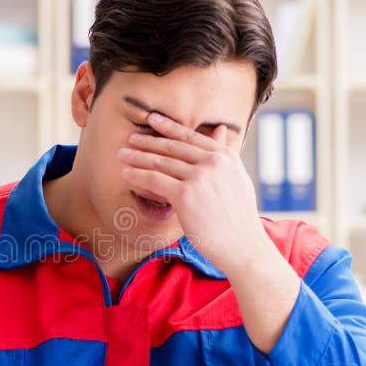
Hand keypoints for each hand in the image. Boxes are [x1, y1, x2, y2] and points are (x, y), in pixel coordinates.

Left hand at [118, 111, 268, 274]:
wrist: (242, 245)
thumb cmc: (237, 217)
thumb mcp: (236, 177)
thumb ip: (225, 154)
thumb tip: (220, 129)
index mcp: (226, 156)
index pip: (191, 136)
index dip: (169, 126)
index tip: (152, 119)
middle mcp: (213, 162)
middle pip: (172, 147)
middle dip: (148, 141)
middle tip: (130, 138)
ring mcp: (199, 178)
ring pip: (160, 162)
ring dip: (138, 157)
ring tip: (122, 155)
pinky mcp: (185, 195)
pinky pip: (154, 180)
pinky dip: (137, 176)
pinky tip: (126, 174)